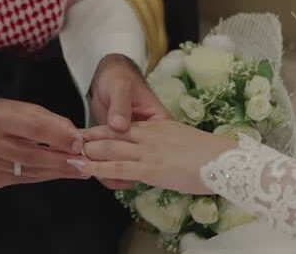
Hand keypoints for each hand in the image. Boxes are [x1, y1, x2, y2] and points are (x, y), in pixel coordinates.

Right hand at [0, 99, 87, 187]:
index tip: (79, 142)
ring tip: (80, 170)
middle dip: (62, 160)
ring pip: (31, 170)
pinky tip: (60, 172)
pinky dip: (46, 175)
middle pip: (32, 154)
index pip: (32, 127)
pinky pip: (26, 178)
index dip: (58, 136)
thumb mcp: (20, 108)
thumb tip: (75, 138)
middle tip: (85, 163)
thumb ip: (47, 121)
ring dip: (58, 171)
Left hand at [69, 119, 237, 194]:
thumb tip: (162, 151)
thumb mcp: (185, 140)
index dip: (102, 129)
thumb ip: (168, 143)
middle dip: (89, 138)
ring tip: (69, 154)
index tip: (86, 131)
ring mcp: (148, 150)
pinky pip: (118, 167)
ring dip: (88, 151)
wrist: (225, 157)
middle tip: (69, 142)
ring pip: (110, 148)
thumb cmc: (212, 153)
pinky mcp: (150, 167)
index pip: (124, 126)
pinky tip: (84, 169)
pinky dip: (98, 168)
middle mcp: (150, 134)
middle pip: (112, 133)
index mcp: (159, 125)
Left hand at [88, 54, 170, 189]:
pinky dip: (102, 170)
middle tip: (87, 159)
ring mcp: (135, 146)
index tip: (112, 158)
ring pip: (127, 169)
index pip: (156, 146)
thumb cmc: (120, 77)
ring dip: (107, 172)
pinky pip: (116, 166)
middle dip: (114, 165)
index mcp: (158, 121)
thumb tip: (120, 126)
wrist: (109, 74)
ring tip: (84, 165)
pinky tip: (86, 167)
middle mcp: (150, 138)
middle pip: (138, 162)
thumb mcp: (121, 86)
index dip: (138, 157)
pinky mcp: (121, 149)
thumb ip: (121, 105)